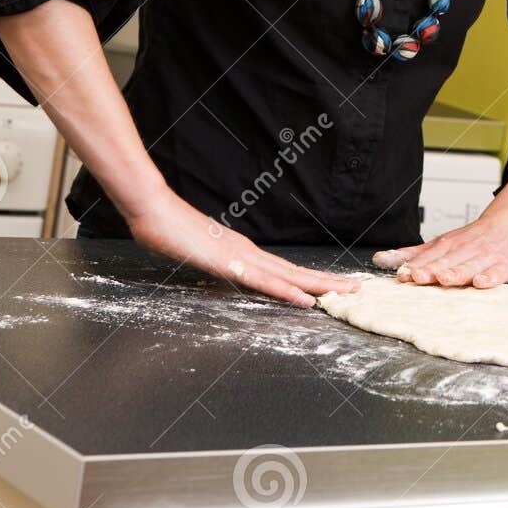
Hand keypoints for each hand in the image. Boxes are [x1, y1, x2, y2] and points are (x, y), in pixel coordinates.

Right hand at [124, 191, 359, 306]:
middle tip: (356, 288)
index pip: (284, 269)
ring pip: (289, 277)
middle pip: (296, 272)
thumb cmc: (168, 229)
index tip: (331, 285)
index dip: (309, 278)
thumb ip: (212, 262)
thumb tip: (221, 270)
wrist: (151, 208)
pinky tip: (306, 300)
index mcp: (243, 252)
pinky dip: (288, 292)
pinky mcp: (229, 264)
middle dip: (327, 282)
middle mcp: (249, 253)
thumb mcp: (196, 253)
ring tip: (346, 293)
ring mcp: (241, 257)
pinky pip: (265, 282)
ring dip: (320, 286)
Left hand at [371, 205, 507, 288]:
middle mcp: (464, 251)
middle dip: (431, 270)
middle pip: (446, 262)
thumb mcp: (442, 241)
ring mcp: (485, 258)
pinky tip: (481, 282)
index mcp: (448, 246)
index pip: (429, 257)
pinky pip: (497, 273)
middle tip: (417, 276)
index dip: (415, 266)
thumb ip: (413, 254)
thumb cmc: (474, 238)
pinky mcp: (504, 266)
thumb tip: (380, 259)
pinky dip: (490, 277)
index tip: (402, 274)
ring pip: (468, 266)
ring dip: (456, 273)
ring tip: (445, 279)